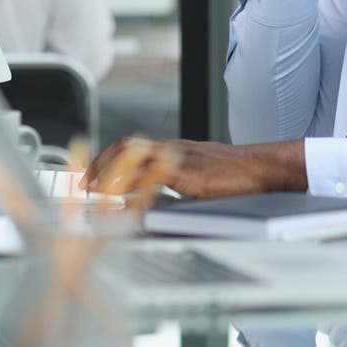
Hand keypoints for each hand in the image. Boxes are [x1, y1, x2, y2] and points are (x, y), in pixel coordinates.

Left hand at [79, 138, 306, 198]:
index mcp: (175, 151)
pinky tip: (124, 196)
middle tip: (83, 182)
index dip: (108, 158)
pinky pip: (156, 175)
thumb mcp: (199, 176)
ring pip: (137, 156)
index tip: (90, 174)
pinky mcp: (192, 175)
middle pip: (128, 147)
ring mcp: (183, 160)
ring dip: (111, 172)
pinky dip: (135, 184)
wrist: (263, 168)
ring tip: (94, 189)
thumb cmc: (237, 175)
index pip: (133, 147)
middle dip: (101, 163)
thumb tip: (149, 200)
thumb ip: (175, 182)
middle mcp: (175, 150)